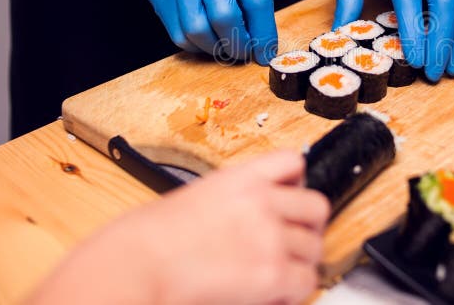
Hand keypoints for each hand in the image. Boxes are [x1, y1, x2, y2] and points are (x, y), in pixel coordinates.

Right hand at [27, 151, 329, 304]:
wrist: (136, 266)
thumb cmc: (149, 239)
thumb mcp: (198, 197)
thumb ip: (235, 201)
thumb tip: (254, 217)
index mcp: (242, 178)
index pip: (293, 163)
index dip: (297, 184)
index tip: (291, 199)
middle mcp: (263, 202)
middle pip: (317, 207)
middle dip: (308, 226)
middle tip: (294, 242)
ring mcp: (271, 237)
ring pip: (315, 248)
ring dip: (300, 262)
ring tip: (278, 274)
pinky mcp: (273, 273)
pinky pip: (306, 281)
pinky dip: (294, 290)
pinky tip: (274, 294)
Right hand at [111, 0, 276, 64]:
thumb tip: (259, 29)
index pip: (257, 0)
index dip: (264, 33)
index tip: (266, 51)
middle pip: (225, 19)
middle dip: (239, 44)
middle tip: (245, 51)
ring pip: (198, 32)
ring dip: (216, 49)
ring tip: (225, 46)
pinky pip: (178, 33)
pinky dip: (195, 44)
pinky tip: (204, 40)